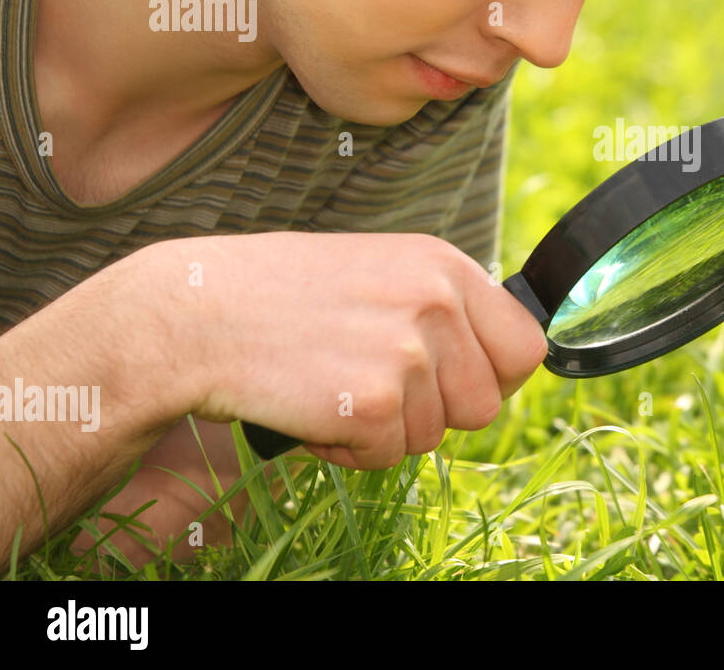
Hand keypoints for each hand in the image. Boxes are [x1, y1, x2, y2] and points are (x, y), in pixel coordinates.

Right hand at [137, 232, 548, 468]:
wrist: (198, 313)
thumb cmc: (283, 295)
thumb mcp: (381, 272)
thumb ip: (440, 309)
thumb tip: (501, 364)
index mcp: (445, 266)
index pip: (526, 346)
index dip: (495, 379)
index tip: (458, 384)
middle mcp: (437, 303)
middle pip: (485, 405)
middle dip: (434, 413)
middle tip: (375, 387)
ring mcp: (410, 352)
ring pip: (434, 436)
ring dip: (385, 430)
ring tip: (333, 386)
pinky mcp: (375, 403)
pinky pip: (386, 458)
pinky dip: (348, 449)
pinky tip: (312, 408)